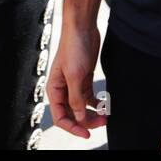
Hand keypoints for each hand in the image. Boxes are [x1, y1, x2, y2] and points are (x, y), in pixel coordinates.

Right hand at [47, 24, 104, 138]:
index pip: (60, 116)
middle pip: (72, 113)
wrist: (82, 27)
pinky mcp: (84, 77)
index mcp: (54, 89)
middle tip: (102, 123)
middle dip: (86, 121)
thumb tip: (79, 118)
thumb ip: (76, 98)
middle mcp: (62, 89)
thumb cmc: (73, 47)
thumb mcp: (75, 76)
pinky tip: (104, 106)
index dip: (72, 127)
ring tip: (106, 116)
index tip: (86, 134)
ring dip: (93, 113)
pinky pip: (89, 96)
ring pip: (82, 106)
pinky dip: (96, 103)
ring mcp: (74, 84)